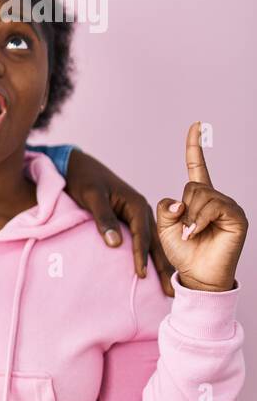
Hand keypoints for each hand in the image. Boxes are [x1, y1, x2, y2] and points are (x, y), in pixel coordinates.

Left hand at [65, 148, 175, 295]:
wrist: (78, 166)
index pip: (142, 236)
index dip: (141, 256)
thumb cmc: (84, 179)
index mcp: (136, 204)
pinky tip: (151, 269)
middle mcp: (142, 211)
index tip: (142, 276)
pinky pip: (143, 240)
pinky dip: (149, 255)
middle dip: (163, 266)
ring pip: (152, 243)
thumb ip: (103, 218)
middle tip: (169, 291)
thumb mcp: (92, 196)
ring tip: (167, 286)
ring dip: (160, 263)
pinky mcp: (129, 219)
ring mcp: (137, 215)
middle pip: (155, 243)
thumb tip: (115, 244)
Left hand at [156, 122, 246, 291]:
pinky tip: (196, 232)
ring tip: (191, 233)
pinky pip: (213, 206)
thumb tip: (181, 201)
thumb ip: (166, 208)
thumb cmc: (181, 251)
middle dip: (182, 207)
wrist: (197, 274)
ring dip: (190, 216)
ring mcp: (228, 206)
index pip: (197, 167)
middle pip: (192, 185)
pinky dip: (199, 220)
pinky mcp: (236, 216)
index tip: (196, 126)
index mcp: (197, 198)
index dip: (195, 147)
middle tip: (184, 228)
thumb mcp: (163, 226)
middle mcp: (215, 198)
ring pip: (201, 194)